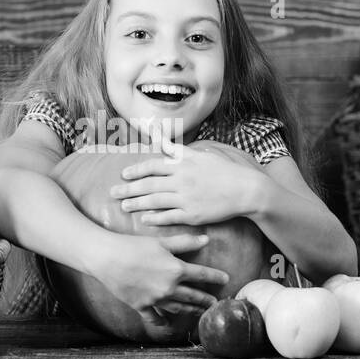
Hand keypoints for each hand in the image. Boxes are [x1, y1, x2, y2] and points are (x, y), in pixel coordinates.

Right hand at [90, 232, 228, 327]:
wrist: (106, 259)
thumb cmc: (133, 246)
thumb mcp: (161, 242)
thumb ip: (185, 242)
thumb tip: (206, 239)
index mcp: (176, 270)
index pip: (202, 275)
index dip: (216, 277)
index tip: (226, 279)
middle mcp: (169, 288)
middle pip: (193, 296)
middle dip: (206, 300)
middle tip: (216, 303)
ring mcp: (155, 299)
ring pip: (178, 308)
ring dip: (190, 310)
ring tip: (198, 312)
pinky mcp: (141, 306)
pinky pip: (155, 318)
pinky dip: (162, 322)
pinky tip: (168, 325)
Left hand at [110, 139, 267, 225]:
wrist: (246, 190)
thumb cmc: (225, 171)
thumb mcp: (202, 154)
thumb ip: (179, 149)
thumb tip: (162, 139)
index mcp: (183, 164)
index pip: (153, 166)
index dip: (137, 170)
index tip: (124, 173)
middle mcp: (181, 180)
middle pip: (148, 184)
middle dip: (128, 188)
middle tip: (113, 192)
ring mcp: (186, 198)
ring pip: (155, 201)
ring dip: (137, 204)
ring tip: (124, 206)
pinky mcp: (192, 214)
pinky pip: (168, 217)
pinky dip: (155, 218)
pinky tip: (143, 219)